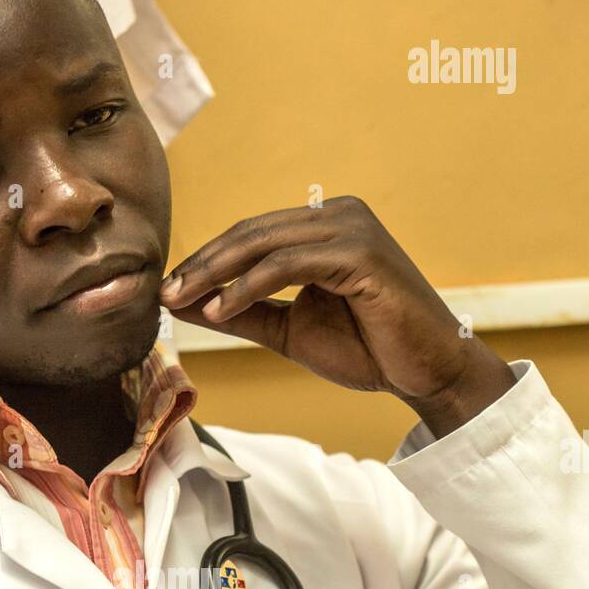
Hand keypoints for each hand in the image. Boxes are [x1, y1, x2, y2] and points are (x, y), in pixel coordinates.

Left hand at [159, 198, 515, 435]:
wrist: (425, 373)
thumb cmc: (367, 350)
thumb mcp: (289, 329)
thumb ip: (243, 313)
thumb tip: (185, 304)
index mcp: (324, 225)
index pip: (252, 234)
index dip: (207, 261)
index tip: (168, 290)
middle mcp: (339, 214)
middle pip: (252, 233)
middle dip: (203, 264)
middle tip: (164, 292)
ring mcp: (352, 228)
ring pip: (265, 243)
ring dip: (217, 274)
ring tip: (182, 301)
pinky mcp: (361, 252)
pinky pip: (288, 263)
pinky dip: (249, 286)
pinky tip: (220, 309)